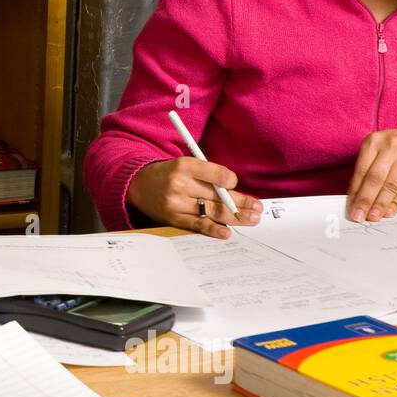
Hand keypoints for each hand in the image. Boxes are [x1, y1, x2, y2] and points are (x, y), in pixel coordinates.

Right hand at [128, 157, 261, 238]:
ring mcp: (176, 204)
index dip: (230, 181)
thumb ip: (207, 175)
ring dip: (235, 217)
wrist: (139, 185)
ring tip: (251, 219)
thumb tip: (234, 191)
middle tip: (257, 208)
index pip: (215, 174)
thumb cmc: (168, 174)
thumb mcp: (185, 164)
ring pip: (212, 211)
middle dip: (241, 203)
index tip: (235, 184)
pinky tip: (227, 232)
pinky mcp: (174, 218)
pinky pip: (198, 225)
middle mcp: (180, 184)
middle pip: (217, 196)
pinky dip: (214, 229)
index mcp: (184, 165)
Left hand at [346, 129, 396, 222]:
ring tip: (373, 217)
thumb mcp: (376, 152)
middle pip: (376, 178)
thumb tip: (354, 199)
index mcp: (374, 141)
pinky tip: (389, 212)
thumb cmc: (392, 151)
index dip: (355, 191)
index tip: (351, 208)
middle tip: (359, 217)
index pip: (362, 171)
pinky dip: (396, 203)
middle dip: (366, 200)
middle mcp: (391, 146)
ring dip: (380, 204)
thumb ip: (366, 171)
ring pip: (391, 185)